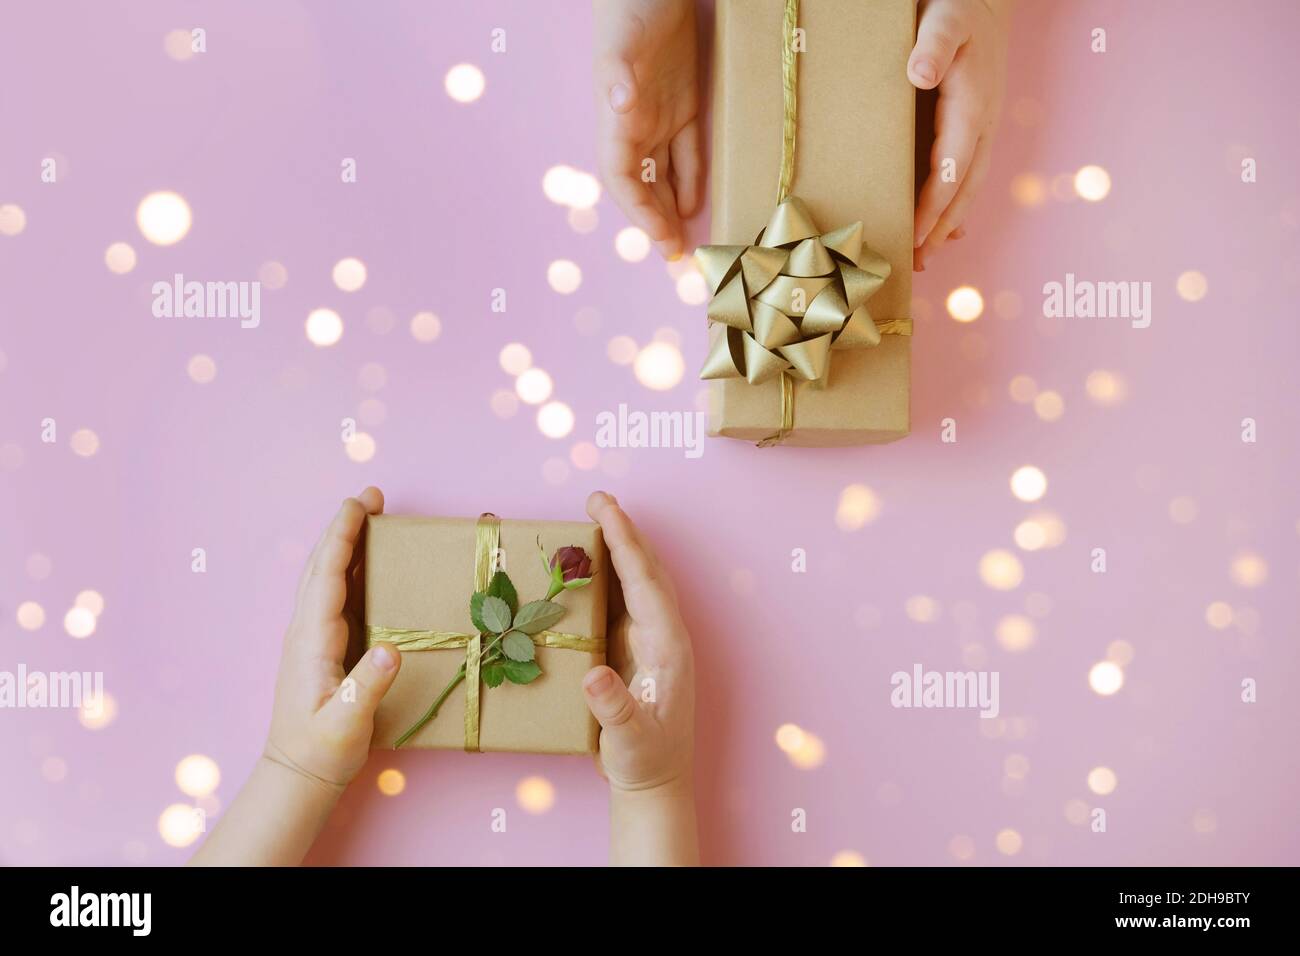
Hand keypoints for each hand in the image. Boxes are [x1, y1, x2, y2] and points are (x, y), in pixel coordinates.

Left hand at [264, 487, 401, 787]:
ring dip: (344, 544)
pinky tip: (362, 565)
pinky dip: (346, 568)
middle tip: (370, 496)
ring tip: (369, 516)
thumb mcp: (347, 723)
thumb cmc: (322, 751)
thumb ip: (367, 688)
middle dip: (344, 527)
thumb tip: (391, 651)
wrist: (296, 775)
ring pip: (324, 577)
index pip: (327, 575)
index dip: (342, 537)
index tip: (359, 504)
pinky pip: (332, 594)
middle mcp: (306, 630)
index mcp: (313, 640)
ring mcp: (310, 638)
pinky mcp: (319, 647)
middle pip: (321, 565)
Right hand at [582, 491, 693, 792]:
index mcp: (667, 646)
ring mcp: (649, 639)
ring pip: (635, 580)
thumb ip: (615, 710)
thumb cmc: (645, 762)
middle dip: (622, 531)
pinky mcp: (632, 648)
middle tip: (595, 497)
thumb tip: (593, 675)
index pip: (645, 583)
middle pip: (644, 570)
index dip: (625, 544)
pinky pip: (621, 599)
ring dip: (616, 546)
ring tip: (592, 513)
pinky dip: (606, 572)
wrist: (654, 781)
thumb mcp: (630, 741)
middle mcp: (662, 634)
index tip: (606, 511)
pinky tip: (585, 560)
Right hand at [593, 0, 703, 259]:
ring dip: (671, 210)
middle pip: (642, 187)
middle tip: (675, 257)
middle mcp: (634, 126)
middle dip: (655, 223)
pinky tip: (697, 204)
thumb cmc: (629, 8)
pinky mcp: (682, 104)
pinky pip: (685, 152)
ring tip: (685, 244)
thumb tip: (620, 104)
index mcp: (615, 120)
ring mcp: (658, 117)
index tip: (658, 236)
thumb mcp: (623, 43)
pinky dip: (691, 179)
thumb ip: (619, 75)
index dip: (638, 212)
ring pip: (663, 176)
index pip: (623, 179)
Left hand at [908, 0, 1010, 270]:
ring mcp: (980, 127)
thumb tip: (921, 75)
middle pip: (962, 189)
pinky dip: (954, 202)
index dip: (932, 207)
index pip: (950, 170)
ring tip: (926, 255)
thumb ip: (933, 45)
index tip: (913, 235)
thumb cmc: (958, 7)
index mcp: (971, 108)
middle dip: (940, 228)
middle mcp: (980, 125)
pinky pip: (965, 172)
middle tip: (916, 262)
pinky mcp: (973, 125)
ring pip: (966, 185)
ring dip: (948, 223)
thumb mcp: (946, 18)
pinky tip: (944, 226)